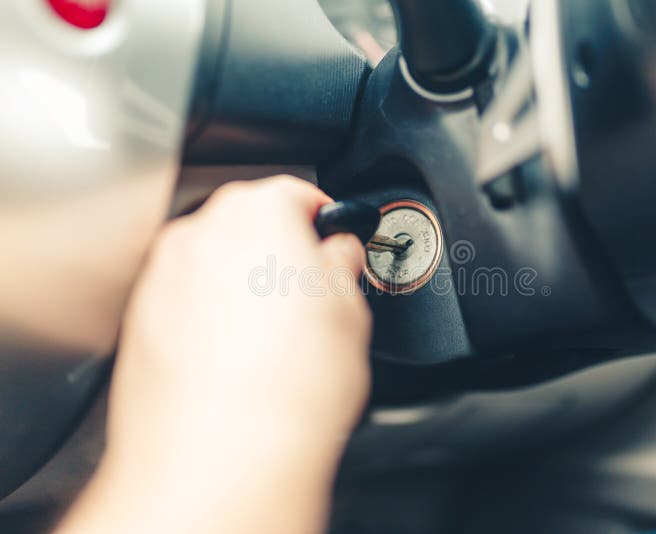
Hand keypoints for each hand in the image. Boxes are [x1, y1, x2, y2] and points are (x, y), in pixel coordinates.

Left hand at [56, 176, 371, 533]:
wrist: (222, 457)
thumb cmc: (288, 387)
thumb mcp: (351, 310)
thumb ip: (344, 264)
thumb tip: (340, 255)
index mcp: (257, 212)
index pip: (298, 191)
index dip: (325, 218)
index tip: (334, 241)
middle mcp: (199, 234)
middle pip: (250, 224)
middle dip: (280, 251)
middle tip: (310, 296)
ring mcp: (162, 277)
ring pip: (215, 265)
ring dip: (242, 286)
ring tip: (274, 340)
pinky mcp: (140, 321)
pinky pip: (186, 303)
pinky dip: (210, 318)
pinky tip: (238, 359)